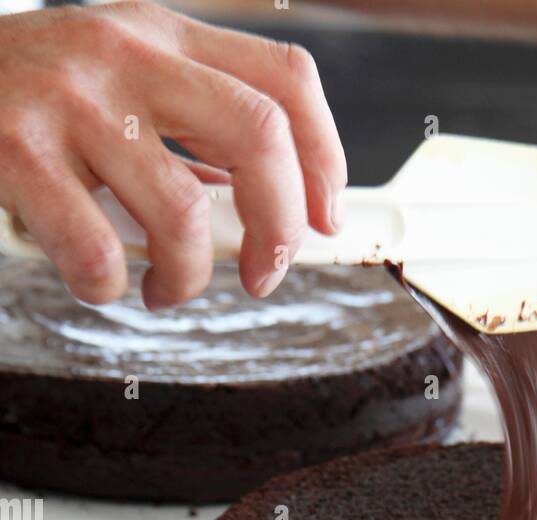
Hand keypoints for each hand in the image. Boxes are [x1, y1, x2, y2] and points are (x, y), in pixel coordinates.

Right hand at [0, 2, 346, 307]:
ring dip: (188, 278)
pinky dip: (108, 285)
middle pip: (259, 136)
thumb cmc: (22, 98)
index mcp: (160, 34)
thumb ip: (184, 128)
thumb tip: (257, 212)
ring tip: (164, 287)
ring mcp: (71, 99)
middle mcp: (124, 52)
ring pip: (182, 213)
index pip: (285, 80)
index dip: (325, 158)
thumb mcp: (114, 81)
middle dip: (280, 228)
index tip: (325, 221)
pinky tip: (97, 276)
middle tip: (264, 273)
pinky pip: (99, 252)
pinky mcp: (16, 151)